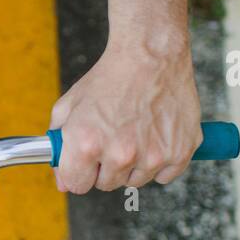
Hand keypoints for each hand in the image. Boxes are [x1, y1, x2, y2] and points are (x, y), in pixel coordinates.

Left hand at [50, 36, 202, 193]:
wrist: (150, 53)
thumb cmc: (109, 78)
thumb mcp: (69, 106)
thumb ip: (59, 146)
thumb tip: (64, 182)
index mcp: (87, 144)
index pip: (76, 186)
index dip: (79, 172)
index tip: (85, 161)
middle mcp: (120, 154)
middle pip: (106, 184)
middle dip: (105, 165)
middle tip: (113, 136)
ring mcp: (152, 156)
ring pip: (135, 180)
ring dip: (134, 164)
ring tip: (135, 131)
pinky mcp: (180, 152)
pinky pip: (164, 176)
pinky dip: (161, 161)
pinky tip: (155, 135)